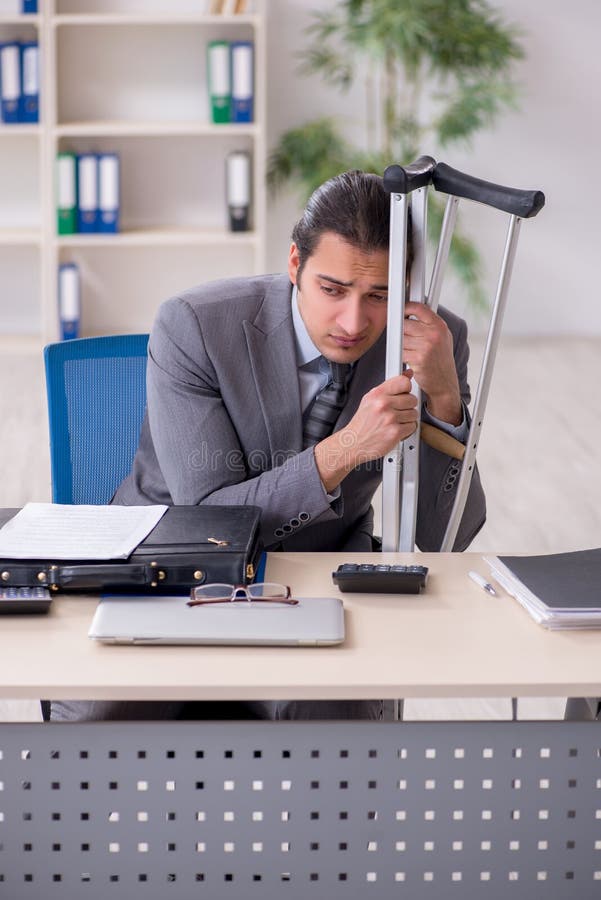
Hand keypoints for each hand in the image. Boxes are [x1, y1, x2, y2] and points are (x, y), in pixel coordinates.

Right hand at [313, 370, 416, 491]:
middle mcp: (383, 404)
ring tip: (394, 422)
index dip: (406, 389)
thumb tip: (408, 374)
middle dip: (406, 407)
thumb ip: (390, 386)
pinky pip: (412, 426)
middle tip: (396, 412)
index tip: (403, 394)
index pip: (404, 382)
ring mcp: (390, 418)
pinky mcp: (395, 432)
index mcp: (377, 394)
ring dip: (407, 420)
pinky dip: (406, 430)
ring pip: (413, 413)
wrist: (353, 443)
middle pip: (412, 399)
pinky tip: (395, 430)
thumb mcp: (371, 399)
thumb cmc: (361, 423)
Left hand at [403, 301, 461, 424]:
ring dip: (401, 345)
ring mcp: (426, 346)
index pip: (418, 308)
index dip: (406, 309)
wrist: (444, 383)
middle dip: (402, 330)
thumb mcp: (442, 337)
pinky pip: (400, 352)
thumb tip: (410, 311)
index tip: (401, 312)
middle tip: (407, 337)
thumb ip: (428, 323)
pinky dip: (401, 356)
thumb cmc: (441, 360)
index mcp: (440, 326)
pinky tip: (411, 359)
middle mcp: (434, 334)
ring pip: (401, 338)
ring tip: (412, 350)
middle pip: (405, 324)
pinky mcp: (418, 358)